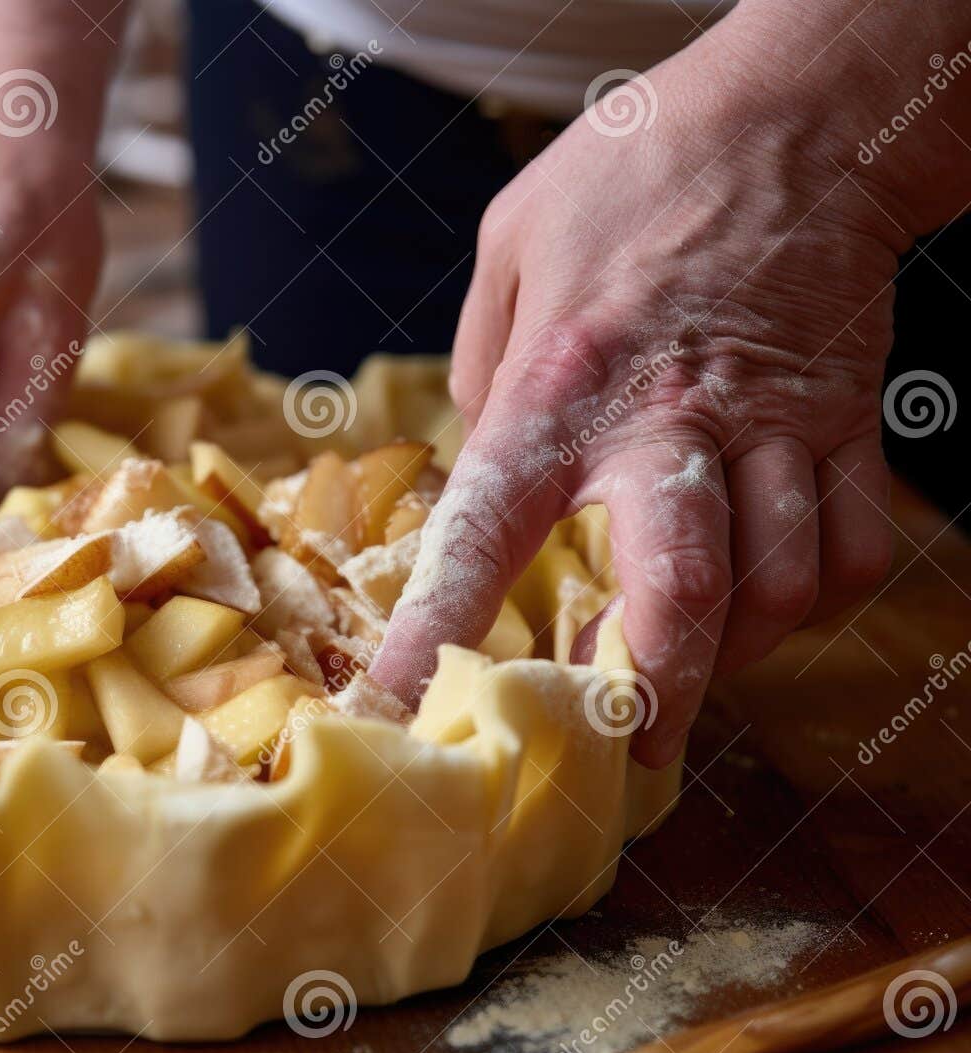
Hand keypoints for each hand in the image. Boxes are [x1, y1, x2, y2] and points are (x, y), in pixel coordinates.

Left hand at [371, 11, 913, 766]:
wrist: (794, 113)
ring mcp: (772, 429)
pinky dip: (817, 597)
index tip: (392, 709)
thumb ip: (485, 365)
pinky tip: (771, 592)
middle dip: (652, 694)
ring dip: (734, 653)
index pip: (483, 540)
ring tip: (690, 662)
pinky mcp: (847, 423)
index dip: (432, 639)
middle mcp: (667, 426)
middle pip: (680, 598)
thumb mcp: (511, 250)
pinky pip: (855, 552)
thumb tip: (481, 451)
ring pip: (778, 593)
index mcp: (557, 390)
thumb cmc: (636, 173)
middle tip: (626, 744)